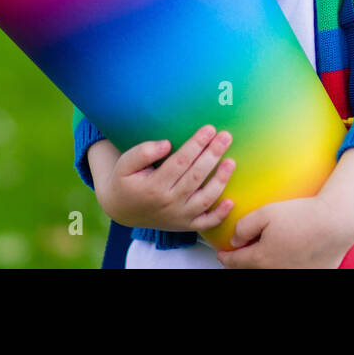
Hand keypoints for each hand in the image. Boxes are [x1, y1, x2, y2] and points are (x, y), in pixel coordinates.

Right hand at [95, 125, 235, 233]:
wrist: (122, 210)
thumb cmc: (125, 181)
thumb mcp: (124, 164)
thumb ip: (143, 152)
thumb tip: (167, 144)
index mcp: (153, 187)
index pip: (181, 162)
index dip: (196, 144)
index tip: (209, 129)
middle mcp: (169, 203)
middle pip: (196, 176)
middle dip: (213, 154)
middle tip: (226, 136)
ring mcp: (179, 216)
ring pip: (205, 199)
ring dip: (221, 180)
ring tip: (231, 161)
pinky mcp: (185, 225)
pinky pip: (206, 223)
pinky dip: (220, 215)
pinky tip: (232, 201)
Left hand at [215, 195, 353, 268]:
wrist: (335, 223)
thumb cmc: (301, 216)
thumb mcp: (265, 213)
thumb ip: (244, 227)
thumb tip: (235, 239)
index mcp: (261, 258)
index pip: (235, 262)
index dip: (225, 258)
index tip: (221, 255)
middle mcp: (276, 272)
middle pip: (252, 270)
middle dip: (244, 263)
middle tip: (242, 253)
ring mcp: (294, 275)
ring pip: (272, 271)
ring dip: (266, 263)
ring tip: (266, 252)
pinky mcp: (311, 274)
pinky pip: (293, 270)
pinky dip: (287, 264)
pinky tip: (291, 252)